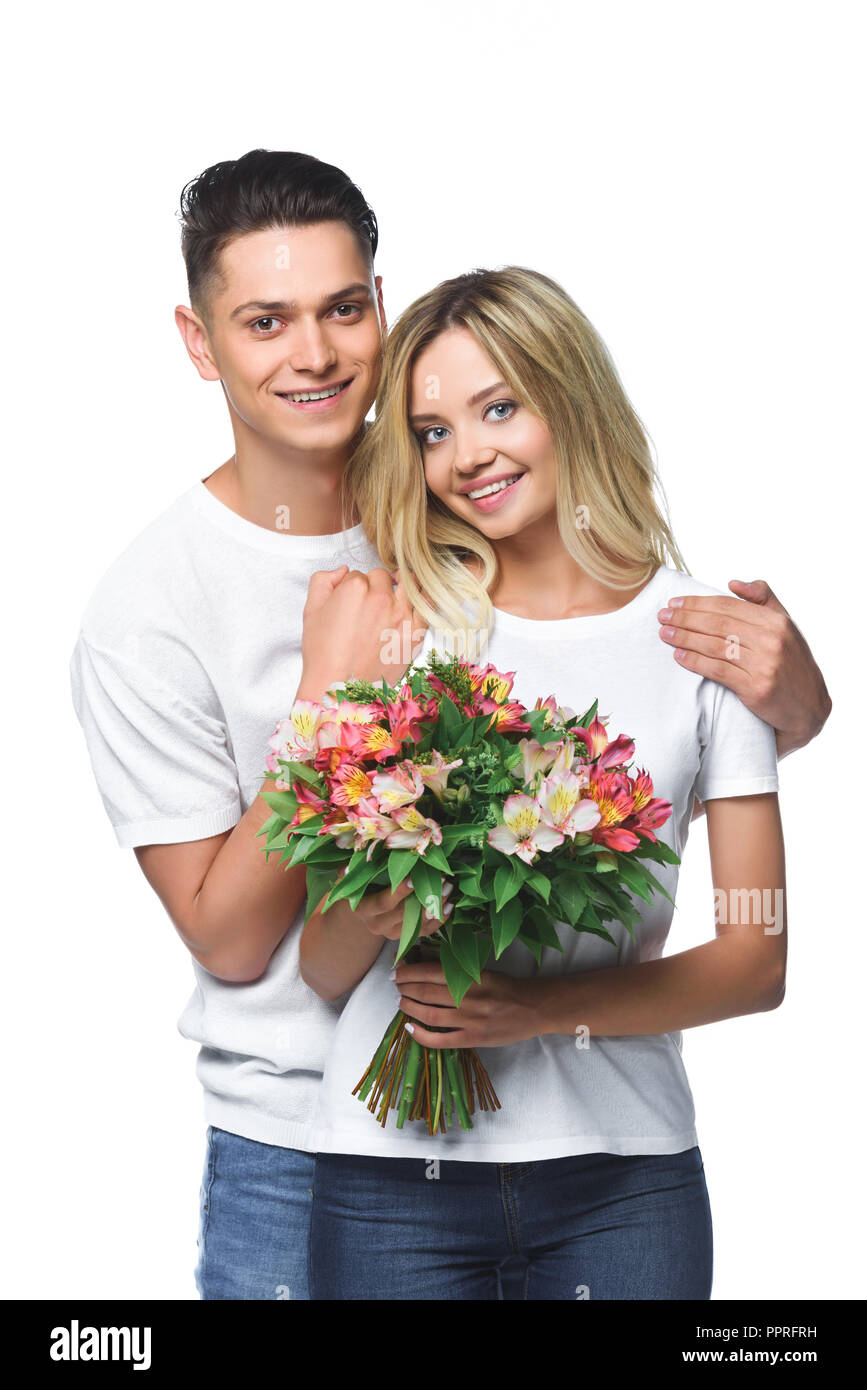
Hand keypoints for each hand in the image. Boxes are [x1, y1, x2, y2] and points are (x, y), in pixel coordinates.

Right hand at [296, 565, 427, 700]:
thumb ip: (323, 580)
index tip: (352, 599)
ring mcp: (401, 615)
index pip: (359, 574)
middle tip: (370, 602)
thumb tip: (342, 571)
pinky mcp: (415, 633)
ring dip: (401, 587)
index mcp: (355, 588)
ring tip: (396, 595)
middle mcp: (381, 598)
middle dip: (376, 585)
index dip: (354, 585)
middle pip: (383, 577)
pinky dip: (422, 602)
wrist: (340, 687)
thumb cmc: (324, 653)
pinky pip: (426, 607)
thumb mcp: (311, 610)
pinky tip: (415, 605)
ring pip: (409, 585)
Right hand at [326, 871, 452, 941]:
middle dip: (423, 898)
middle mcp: (378, 924)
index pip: (383, 904)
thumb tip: (362, 852)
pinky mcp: (406, 935)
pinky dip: (439, 920)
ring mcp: (393, 932)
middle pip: (403, 915)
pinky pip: (425, 931)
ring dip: (435, 907)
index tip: (413, 880)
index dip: (398, 893)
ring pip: (417, 924)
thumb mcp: (351, 875)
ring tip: (448, 888)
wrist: (361, 907)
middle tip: (442, 881)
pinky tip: (450, 904)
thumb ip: (354, 866)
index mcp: (364, 909)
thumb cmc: (358, 884)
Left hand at [391, 960, 552, 1046]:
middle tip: (395, 985)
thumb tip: (425, 966)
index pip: (431, 971)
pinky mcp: (473, 1039)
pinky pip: (440, 1040)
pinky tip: (410, 1028)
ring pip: (429, 1015)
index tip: (397, 971)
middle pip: (425, 992)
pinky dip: (421, 1035)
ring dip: (409, 1008)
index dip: (410, 971)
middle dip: (405, 988)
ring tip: (400, 1003)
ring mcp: (470, 1020)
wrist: (533, 1008)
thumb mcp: (482, 972)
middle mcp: (468, 997)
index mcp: (470, 976)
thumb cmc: (506, 987)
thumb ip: (457, 971)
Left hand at [657, 578, 830, 756]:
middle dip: (686, 618)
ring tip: (665, 634)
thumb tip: (732, 583)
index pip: (729, 606)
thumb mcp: (786, 626)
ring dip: (685, 638)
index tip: (675, 602)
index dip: (698, 603)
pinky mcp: (756, 688)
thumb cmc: (792, 663)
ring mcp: (765, 665)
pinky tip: (679, 655)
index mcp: (777, 621)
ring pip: (715, 646)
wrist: (809, 707)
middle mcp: (772, 640)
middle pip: (718, 624)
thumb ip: (763, 599)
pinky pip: (718, 670)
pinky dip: (695, 661)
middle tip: (663, 617)